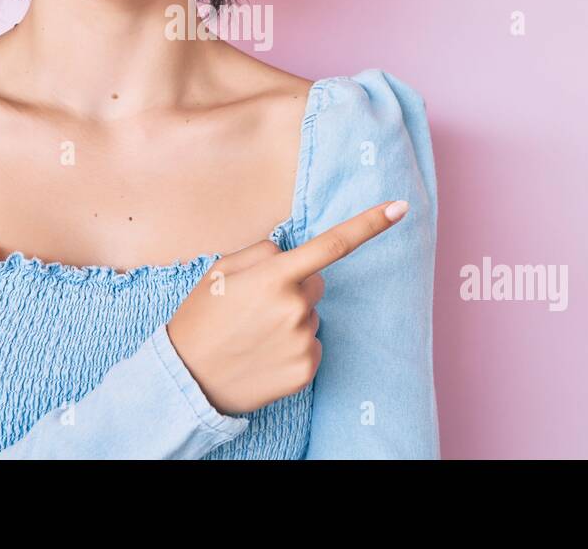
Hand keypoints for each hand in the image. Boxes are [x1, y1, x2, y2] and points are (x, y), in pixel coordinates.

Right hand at [165, 199, 409, 415]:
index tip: (400, 209)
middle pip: (316, 283)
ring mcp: (303, 340)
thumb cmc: (202, 318)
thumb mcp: (221, 270)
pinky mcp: (307, 369)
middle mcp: (295, 307)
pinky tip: (265, 355)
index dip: (370, 224)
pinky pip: (313, 345)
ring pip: (312, 316)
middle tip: (256, 307)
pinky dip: (294, 348)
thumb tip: (291, 251)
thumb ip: (262, 252)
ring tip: (255, 334)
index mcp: (274, 276)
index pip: (332, 244)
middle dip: (295, 288)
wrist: (187, 379)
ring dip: (292, 320)